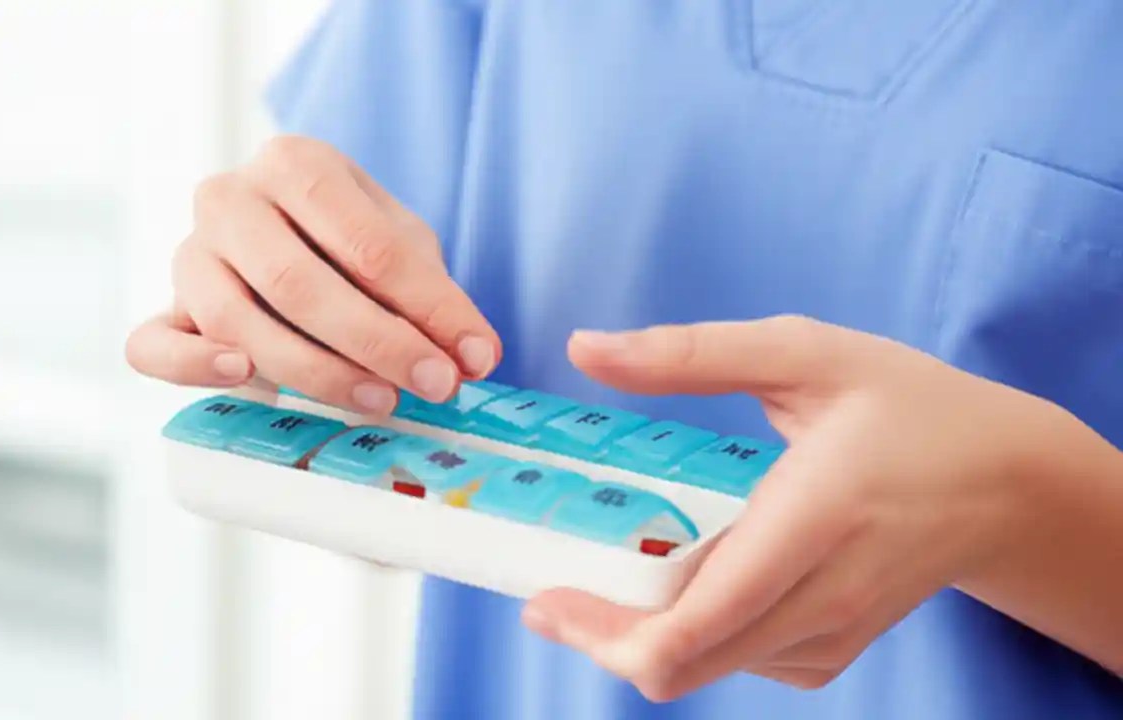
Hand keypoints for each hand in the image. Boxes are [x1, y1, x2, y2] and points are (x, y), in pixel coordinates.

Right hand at [126, 136, 499, 412]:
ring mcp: (188, 255)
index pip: (367, 243)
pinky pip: (151, 346)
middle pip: (299, 282)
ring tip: (380, 399)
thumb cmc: (350, 241)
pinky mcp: (166, 310)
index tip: (473, 357)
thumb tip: (472, 357)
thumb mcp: (401, 245)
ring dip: (315, 370)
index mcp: (294, 163)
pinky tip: (245, 377)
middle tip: (435, 385)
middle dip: (379, 343)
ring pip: (235, 320)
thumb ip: (433, 295)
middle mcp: (228, 199)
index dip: (429, 307)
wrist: (288, 233)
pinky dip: (194, 365)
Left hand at [522, 315, 1063, 699]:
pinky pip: (740, 663)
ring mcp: (831, 635)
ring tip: (602, 580)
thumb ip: (689, 354)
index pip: (695, 623)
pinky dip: (691, 637)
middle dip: (601, 639)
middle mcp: (821, 597)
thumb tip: (585, 348)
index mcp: (811, 520)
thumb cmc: (910, 407)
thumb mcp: (805, 353)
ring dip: (640, 637)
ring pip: (706, 671)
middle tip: (552, 593)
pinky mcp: (833, 650)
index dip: (603, 630)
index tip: (544, 600)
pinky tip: (676, 586)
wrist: (1007, 481)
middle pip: (684, 665)